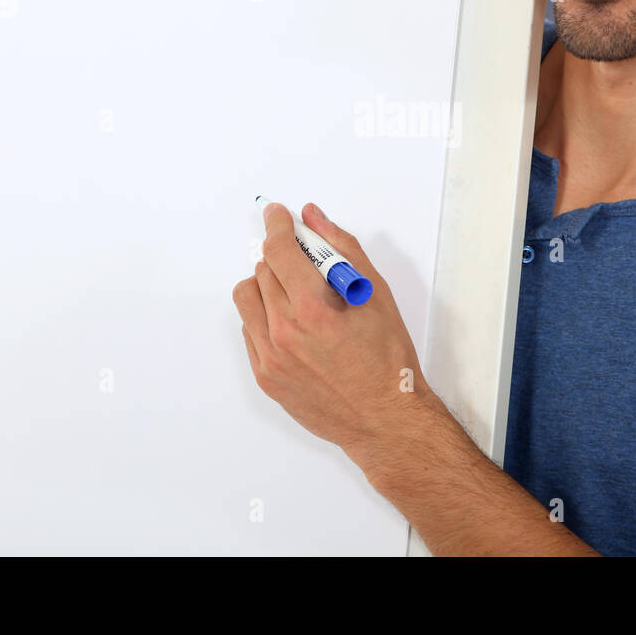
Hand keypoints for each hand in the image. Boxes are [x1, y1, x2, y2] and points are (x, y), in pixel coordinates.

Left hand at [233, 201, 431, 463]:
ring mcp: (270, 358)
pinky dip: (265, 317)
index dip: (277, 226)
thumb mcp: (375, 294)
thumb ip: (341, 248)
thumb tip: (314, 218)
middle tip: (306, 264)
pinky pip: (249, 330)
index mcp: (312, 309)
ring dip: (267, 285)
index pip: (278, 251)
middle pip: (262, 271)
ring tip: (296, 294)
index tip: (278, 215)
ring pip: (247, 299)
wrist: (384, 419)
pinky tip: (294, 324)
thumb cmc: (388, 360)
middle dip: (283, 259)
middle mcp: (283, 333)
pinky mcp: (265, 377)